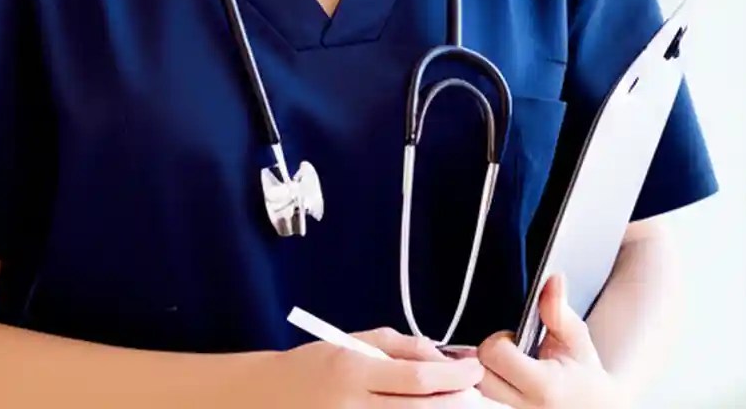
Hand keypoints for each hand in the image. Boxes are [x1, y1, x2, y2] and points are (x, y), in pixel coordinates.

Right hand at [240, 327, 486, 407]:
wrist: (267, 397)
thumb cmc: (316, 365)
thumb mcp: (355, 342)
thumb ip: (403, 348)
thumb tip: (448, 360)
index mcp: (355, 371)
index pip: (419, 379)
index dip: (456, 376)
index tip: (475, 369)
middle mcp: (354, 406)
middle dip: (461, 402)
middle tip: (478, 394)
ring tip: (459, 405)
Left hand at [476, 276, 629, 408]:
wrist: (593, 408)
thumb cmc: (583, 375)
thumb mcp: (576, 339)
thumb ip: (558, 310)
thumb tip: (553, 280)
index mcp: (543, 386)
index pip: (494, 353)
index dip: (500, 340)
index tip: (515, 340)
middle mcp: (523, 406)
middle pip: (477, 373)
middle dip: (486, 356)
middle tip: (509, 354)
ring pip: (473, 388)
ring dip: (482, 372)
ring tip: (506, 368)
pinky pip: (476, 400)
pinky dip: (483, 386)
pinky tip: (500, 379)